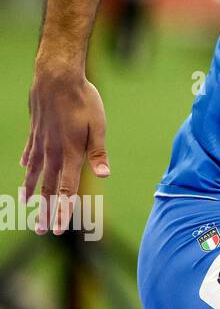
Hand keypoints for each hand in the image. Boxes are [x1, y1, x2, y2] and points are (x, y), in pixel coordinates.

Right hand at [21, 67, 109, 234]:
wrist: (56, 78)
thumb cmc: (84, 100)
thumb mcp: (99, 126)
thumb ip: (98, 153)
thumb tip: (104, 176)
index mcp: (70, 154)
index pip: (65, 190)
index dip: (62, 211)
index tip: (57, 229)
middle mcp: (52, 152)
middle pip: (47, 187)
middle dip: (45, 210)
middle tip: (41, 230)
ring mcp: (40, 143)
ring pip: (34, 173)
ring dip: (31, 191)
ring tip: (25, 205)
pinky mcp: (35, 132)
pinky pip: (29, 153)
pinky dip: (27, 164)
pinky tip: (24, 170)